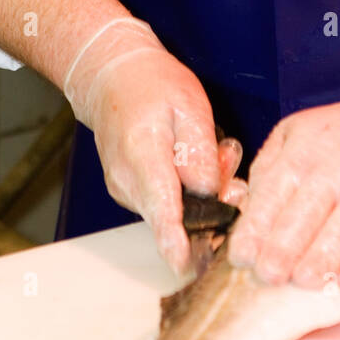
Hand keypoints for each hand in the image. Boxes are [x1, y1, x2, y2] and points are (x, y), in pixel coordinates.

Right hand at [64, 18, 242, 273]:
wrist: (111, 76)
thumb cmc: (152, 85)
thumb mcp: (189, 105)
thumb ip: (201, 152)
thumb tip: (211, 194)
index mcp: (142, 154)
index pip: (160, 206)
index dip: (174, 239)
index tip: (183, 263)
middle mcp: (127, 181)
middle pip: (175, 217)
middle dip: (212, 205)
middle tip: (228, 160)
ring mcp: (125, 191)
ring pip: (174, 212)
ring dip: (202, 194)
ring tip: (214, 151)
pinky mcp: (130, 195)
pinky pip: (167, 205)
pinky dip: (188, 191)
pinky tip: (195, 160)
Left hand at [227, 82, 339, 290]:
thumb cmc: (339, 135)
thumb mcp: (292, 133)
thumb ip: (266, 169)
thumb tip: (244, 210)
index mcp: (299, 159)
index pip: (270, 200)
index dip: (253, 232)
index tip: (240, 257)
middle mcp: (330, 177)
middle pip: (301, 221)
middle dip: (281, 253)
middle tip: (267, 276)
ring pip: (338, 236)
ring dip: (319, 263)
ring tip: (302, 281)